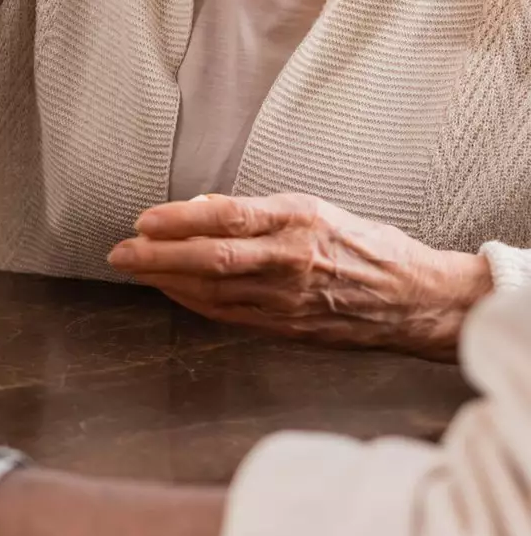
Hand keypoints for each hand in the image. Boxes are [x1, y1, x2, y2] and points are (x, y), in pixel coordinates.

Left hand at [107, 192, 491, 359]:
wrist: (415, 299)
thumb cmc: (363, 245)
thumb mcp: (314, 208)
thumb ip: (258, 212)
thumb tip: (199, 209)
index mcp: (300, 220)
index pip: (227, 217)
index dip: (179, 219)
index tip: (143, 220)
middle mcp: (292, 259)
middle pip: (212, 258)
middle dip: (158, 256)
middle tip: (120, 252)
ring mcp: (289, 298)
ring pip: (214, 291)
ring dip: (166, 281)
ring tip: (134, 269)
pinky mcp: (288, 327)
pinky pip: (229, 314)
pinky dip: (194, 302)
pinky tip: (170, 291)